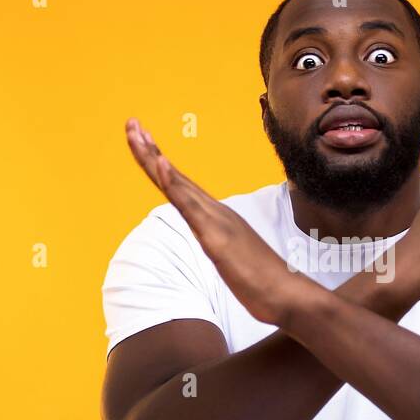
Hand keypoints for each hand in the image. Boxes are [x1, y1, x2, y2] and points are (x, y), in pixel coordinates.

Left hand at [125, 118, 317, 325]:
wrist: (288, 296)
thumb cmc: (264, 281)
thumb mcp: (233, 258)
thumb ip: (222, 244)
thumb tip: (214, 241)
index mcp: (217, 217)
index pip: (181, 186)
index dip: (159, 163)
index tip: (143, 139)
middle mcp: (216, 211)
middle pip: (175, 177)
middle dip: (149, 150)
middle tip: (131, 123)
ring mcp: (216, 221)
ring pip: (179, 184)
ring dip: (155, 157)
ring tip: (137, 133)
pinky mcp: (217, 237)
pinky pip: (190, 208)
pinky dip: (174, 184)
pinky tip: (161, 164)